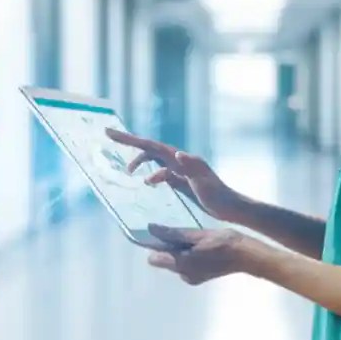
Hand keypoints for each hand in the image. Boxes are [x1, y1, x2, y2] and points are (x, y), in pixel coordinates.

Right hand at [105, 129, 245, 222]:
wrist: (230, 207)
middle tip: (110, 137)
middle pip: (151, 148)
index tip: (112, 132)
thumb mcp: (203, 182)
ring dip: (141, 161)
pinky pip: (163, 172)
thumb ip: (191, 167)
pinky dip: (153, 174)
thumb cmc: (218, 196)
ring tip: (129, 172)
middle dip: (131, 143)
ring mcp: (182, 169)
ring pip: (156, 159)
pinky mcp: (183, 179)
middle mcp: (180, 160)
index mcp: (182, 159)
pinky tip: (148, 183)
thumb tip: (176, 153)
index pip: (152, 146)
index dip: (131, 140)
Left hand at [145, 225, 263, 285]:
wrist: (245, 256)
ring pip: (176, 263)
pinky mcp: (201, 278)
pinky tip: (202, 246)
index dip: (155, 246)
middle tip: (183, 233)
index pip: (154, 258)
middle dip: (169, 248)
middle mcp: (183, 274)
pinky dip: (190, 257)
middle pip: (165, 261)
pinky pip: (187, 266)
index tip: (164, 234)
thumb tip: (150, 228)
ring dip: (180, 252)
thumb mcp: (197, 234)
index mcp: (180, 264)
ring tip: (194, 238)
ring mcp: (192, 278)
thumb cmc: (222, 242)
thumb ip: (173, 234)